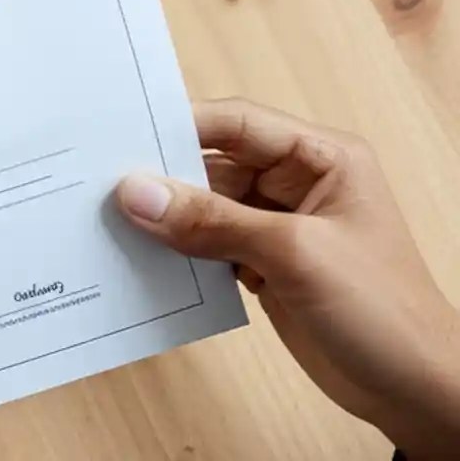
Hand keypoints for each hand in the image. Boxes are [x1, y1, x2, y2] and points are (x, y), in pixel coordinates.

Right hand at [115, 99, 459, 458]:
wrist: (413, 390)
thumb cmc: (383, 311)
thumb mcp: (293, 255)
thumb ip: (211, 221)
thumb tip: (138, 192)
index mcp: (322, 158)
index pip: (239, 123)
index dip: (182, 126)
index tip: (124, 136)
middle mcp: (297, 184)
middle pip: (213, 164)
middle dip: (164, 176)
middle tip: (101, 186)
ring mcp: (277, 226)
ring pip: (204, 207)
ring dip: (166, 218)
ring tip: (110, 223)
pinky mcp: (262, 265)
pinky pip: (205, 245)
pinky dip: (176, 252)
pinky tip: (142, 257)